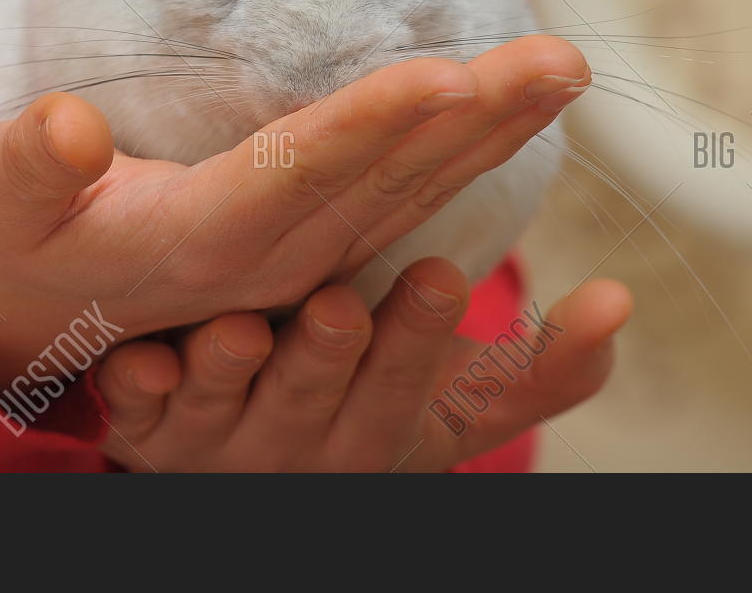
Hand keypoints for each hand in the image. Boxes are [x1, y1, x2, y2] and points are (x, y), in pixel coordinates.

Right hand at [0, 35, 589, 392]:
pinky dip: (461, 153)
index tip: (448, 76)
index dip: (373, 126)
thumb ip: (30, 170)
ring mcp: (301, 255)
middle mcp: (272, 255)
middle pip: (390, 179)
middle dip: (478, 118)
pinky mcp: (312, 242)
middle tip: (563, 62)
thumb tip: (66, 130)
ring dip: (491, 130)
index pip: (300, 173)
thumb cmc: (18, 244)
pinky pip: (404, 199)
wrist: (35, 320)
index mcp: (201, 239)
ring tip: (559, 73)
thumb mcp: (0, 207)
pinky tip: (507, 112)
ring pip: (413, 190)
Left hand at [92, 258, 631, 470]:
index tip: (444, 273)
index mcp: (379, 425)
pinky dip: (136, 393)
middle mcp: (301, 438)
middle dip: (335, 356)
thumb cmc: (361, 415)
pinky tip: (138, 364)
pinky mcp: (144, 427)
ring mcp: (218, 436)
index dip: (422, 342)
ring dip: (233, 373)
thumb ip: (537, 373)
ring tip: (243, 331)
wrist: (246, 478)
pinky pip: (134, 414)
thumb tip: (618, 303)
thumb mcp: (450, 410)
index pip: (409, 390)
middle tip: (347, 304)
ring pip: (227, 405)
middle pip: (321, 396)